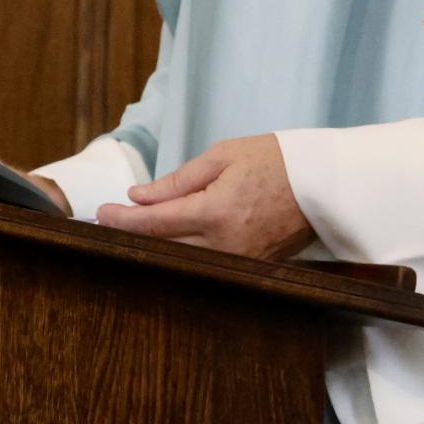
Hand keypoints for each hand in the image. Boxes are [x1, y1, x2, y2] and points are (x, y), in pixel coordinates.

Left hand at [96, 134, 312, 260]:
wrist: (324, 183)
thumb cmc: (274, 160)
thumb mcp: (224, 156)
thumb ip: (178, 180)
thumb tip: (139, 197)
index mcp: (215, 211)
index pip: (155, 223)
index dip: (122, 220)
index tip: (100, 212)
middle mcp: (224, 244)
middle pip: (162, 247)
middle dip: (132, 234)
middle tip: (110, 219)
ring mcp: (238, 261)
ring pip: (181, 260)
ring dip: (155, 245)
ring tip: (136, 227)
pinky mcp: (249, 268)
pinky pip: (205, 264)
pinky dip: (183, 252)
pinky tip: (171, 239)